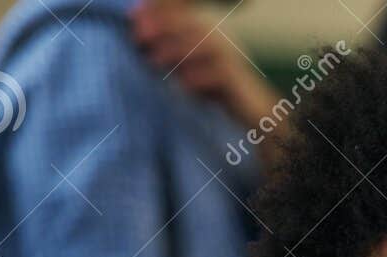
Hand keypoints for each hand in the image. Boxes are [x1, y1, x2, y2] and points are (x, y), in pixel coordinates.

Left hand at [130, 0, 278, 131]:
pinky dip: (199, 77)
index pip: (181, 17)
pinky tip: (182, 84)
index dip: (158, 13)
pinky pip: (220, 74)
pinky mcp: (238, 83)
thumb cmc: (217, 92)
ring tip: (153, 60)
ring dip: (177, 51)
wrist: (254, 114)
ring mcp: (230, 61)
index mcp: (206, 36)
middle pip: (190, 26)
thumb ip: (171, 56)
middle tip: (138, 34)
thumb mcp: (190, 70)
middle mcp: (219, 43)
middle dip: (163, 27)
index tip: (132, 16)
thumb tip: (141, 47)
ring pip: (204, 47)